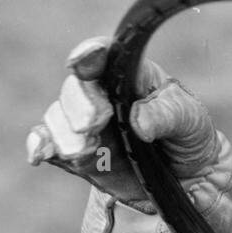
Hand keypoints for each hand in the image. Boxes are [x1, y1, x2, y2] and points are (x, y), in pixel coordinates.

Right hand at [26, 36, 220, 208]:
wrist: (185, 179)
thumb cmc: (188, 136)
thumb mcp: (191, 121)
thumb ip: (168, 116)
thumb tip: (138, 120)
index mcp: (132, 76)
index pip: (106, 56)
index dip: (91, 53)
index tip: (84, 61)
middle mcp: (102, 95)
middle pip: (76, 88)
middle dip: (80, 104)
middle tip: (94, 123)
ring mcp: (84, 123)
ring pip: (58, 117)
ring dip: (65, 132)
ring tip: (86, 149)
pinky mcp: (74, 151)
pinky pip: (46, 142)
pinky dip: (40, 145)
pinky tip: (39, 154)